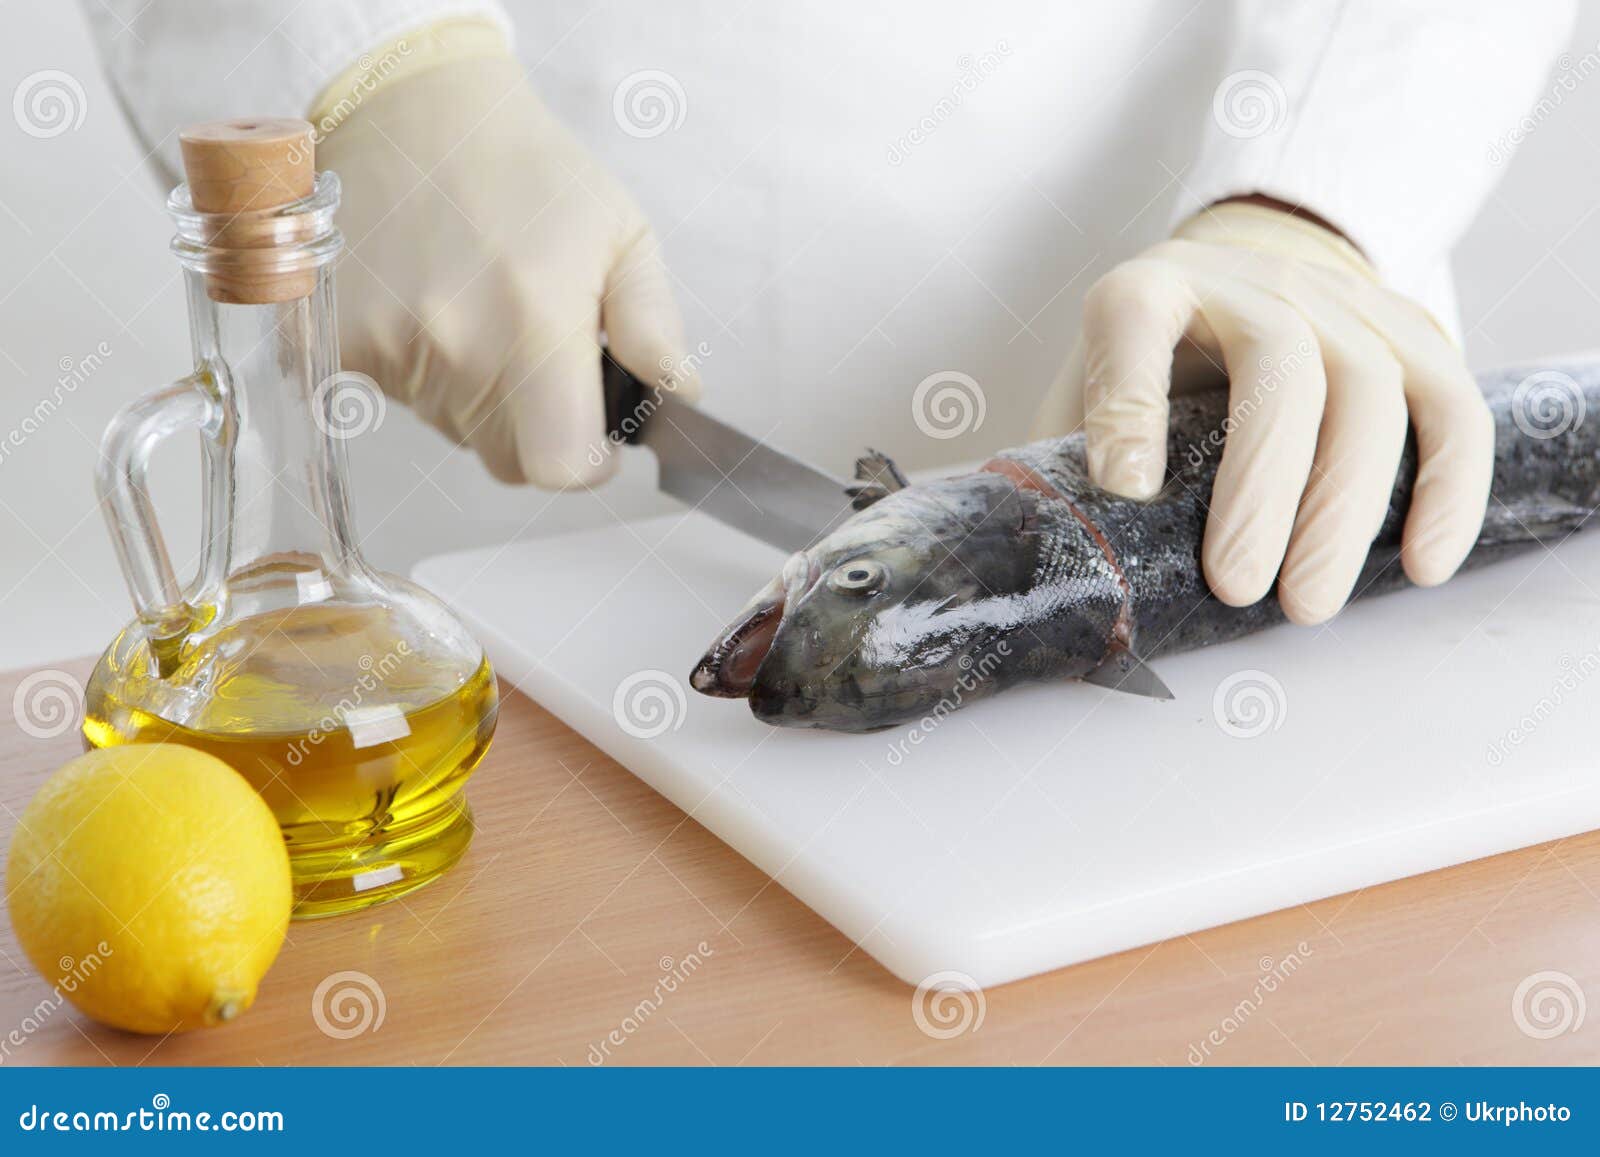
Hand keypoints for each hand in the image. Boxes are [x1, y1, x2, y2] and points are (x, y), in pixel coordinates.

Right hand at [318, 44, 697, 486]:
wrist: (413, 111)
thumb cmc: (527, 172)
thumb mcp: (622, 233)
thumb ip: (655, 325)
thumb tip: (676, 394)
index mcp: (536, 323)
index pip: (559, 466)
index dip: (586, 464)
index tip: (595, 439)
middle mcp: (458, 344)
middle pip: (508, 459)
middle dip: (538, 427)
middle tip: (541, 355)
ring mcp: (390, 346)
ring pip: (454, 431)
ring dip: (478, 395)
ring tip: (482, 310)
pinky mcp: (338, 341)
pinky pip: (396, 399)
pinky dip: (421, 374)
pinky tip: (433, 311)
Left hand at [1030, 201, 1491, 624]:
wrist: (1241, 283)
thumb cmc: (1147, 371)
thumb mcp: (1083, 400)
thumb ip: (1065, 469)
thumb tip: (1046, 579)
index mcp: (1147, 292)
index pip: (1136, 320)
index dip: (1129, 401)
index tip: (1126, 491)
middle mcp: (1249, 282)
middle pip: (1281, 365)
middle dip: (1264, 488)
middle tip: (1240, 589)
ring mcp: (1340, 298)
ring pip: (1372, 386)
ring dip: (1346, 507)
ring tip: (1309, 603)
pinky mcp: (1411, 329)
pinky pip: (1450, 401)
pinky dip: (1448, 486)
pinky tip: (1422, 564)